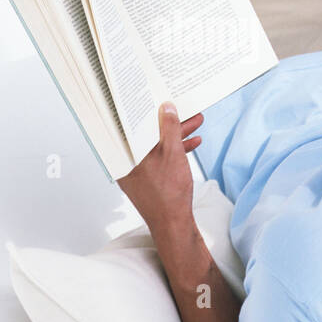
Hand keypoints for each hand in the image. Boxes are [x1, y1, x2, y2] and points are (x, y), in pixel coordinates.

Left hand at [116, 103, 203, 238]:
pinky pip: (160, 157)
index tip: (159, 97)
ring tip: (197, 122)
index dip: (147, 108)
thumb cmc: (168, 192)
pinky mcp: (149, 177)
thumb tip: (167, 108)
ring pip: (157, 144)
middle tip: (185, 108)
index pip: (132, 122)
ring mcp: (138, 169)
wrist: (173, 224)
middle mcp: (127, 160)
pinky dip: (175, 149)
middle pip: (148, 132)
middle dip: (170, 121)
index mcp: (124, 153)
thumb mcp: (173, 153)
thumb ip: (169, 128)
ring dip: (177, 134)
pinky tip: (193, 142)